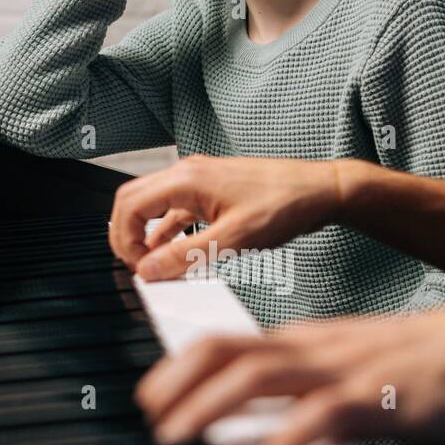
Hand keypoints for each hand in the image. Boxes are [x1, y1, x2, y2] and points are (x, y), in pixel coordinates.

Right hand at [108, 154, 344, 278]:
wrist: (320, 191)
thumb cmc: (284, 207)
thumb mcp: (233, 240)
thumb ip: (185, 256)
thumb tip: (148, 271)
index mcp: (186, 179)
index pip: (130, 206)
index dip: (125, 241)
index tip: (140, 269)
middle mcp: (187, 173)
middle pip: (132, 201)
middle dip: (126, 236)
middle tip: (138, 268)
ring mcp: (198, 180)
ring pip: (152, 205)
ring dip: (146, 234)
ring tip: (154, 266)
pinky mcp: (211, 191)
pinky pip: (175, 210)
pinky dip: (167, 231)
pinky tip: (173, 253)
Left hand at [134, 301, 444, 444]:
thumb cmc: (441, 368)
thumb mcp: (368, 374)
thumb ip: (324, 397)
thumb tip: (286, 432)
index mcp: (315, 344)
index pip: (233, 343)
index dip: (185, 366)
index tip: (155, 394)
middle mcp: (319, 349)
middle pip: (229, 351)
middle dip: (178, 381)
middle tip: (150, 416)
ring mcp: (346, 369)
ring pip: (258, 374)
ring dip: (208, 405)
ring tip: (177, 436)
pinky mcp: (379, 395)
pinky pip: (321, 416)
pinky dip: (287, 441)